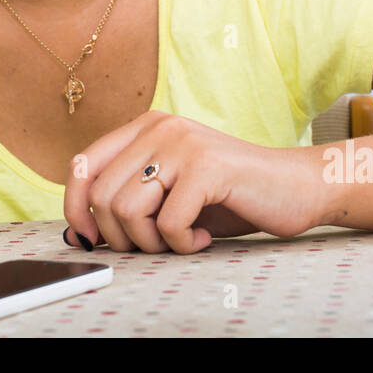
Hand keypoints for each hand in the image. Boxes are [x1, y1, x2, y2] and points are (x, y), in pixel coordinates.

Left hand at [62, 109, 331, 254]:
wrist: (297, 187)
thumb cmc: (231, 197)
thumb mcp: (171, 193)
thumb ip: (130, 200)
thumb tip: (78, 230)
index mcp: (146, 127)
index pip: (81, 165)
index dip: (74, 207)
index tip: (88, 237)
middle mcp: (160, 127)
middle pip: (100, 195)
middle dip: (121, 236)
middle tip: (155, 244)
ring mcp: (183, 144)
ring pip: (127, 209)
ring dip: (150, 242)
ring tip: (180, 241)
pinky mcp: (207, 167)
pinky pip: (169, 223)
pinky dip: (182, 244)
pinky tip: (202, 239)